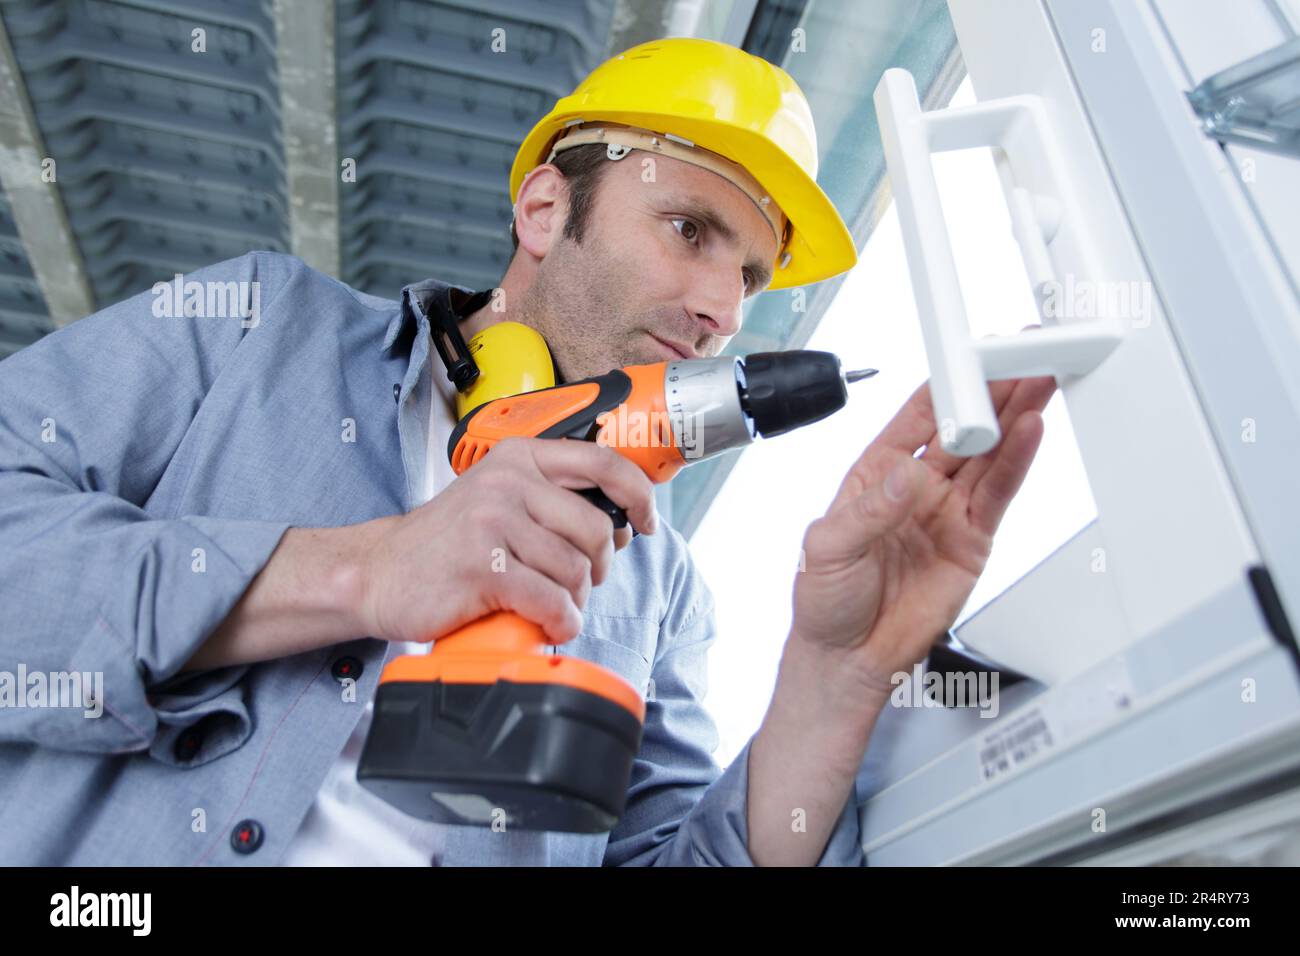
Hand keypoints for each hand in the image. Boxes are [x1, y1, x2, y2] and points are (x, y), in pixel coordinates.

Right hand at [358, 436, 657, 644]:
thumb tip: (619, 521)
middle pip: (595, 528)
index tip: (647, 521)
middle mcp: (508, 483)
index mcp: (519, 458)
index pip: (602, 462)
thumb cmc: (446, 543)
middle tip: (579, 584)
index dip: (638, 494)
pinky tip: (546, 624)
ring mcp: (493, 523)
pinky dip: (559, 623)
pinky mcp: (484, 568)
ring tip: (551, 606)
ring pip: (575, 570)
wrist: (380, 573)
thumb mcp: (497, 497)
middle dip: (598, 567)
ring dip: (573, 601)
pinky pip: (551, 602)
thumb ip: (548, 498)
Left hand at [790, 374, 1056, 698]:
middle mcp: (915, 486)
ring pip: (988, 454)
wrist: (849, 659)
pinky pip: (998, 495)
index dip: (944, 384)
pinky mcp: (972, 541)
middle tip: (1022, 357)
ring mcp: (946, 511)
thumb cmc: (825, 602)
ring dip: (1015, 417)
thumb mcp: (827, 549)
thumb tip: (906, 477)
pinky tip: (1031, 432)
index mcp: (875, 473)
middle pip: (961, 427)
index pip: (916, 417)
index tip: (968, 356)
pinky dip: (1017, 463)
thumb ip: (869, 511)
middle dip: (993, 391)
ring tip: (1041, 380)